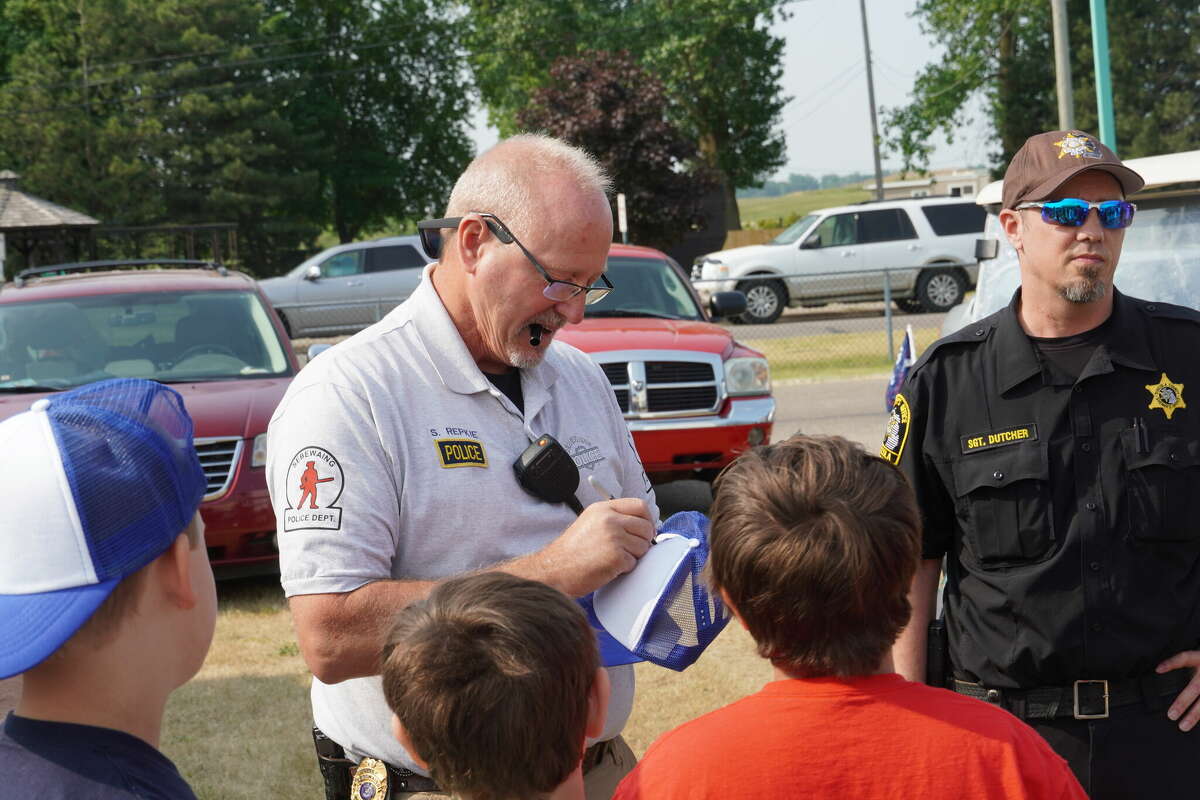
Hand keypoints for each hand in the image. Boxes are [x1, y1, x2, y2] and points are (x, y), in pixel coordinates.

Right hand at [536, 498, 654, 596]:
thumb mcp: (590, 522)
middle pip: (646, 527)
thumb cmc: (571, 551)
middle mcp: (610, 519)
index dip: (647, 519)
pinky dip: (624, 569)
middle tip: (629, 550)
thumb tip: (641, 524)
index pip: (640, 506)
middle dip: (643, 541)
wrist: (555, 570)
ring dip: (633, 556)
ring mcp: (613, 538)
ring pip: (643, 546)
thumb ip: (614, 518)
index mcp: (603, 509)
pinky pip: (634, 563)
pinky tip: (608, 568)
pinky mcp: (616, 557)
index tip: (645, 531)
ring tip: (613, 559)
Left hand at [1157, 650, 1199, 729]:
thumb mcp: (1196, 659)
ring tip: (1183, 726)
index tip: (1158, 669)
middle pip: (1196, 687)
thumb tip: (1160, 671)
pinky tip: (1198, 725)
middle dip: (1183, 702)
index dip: (1172, 663)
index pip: (1185, 658)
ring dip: (1195, 715)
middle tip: (1171, 715)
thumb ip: (1183, 664)